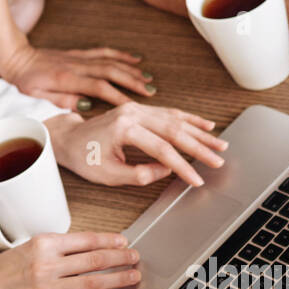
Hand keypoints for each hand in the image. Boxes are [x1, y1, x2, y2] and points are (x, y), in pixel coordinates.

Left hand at [0, 41, 154, 109]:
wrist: (15, 58)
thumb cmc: (24, 83)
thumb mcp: (37, 98)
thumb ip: (62, 101)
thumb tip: (86, 106)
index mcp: (66, 79)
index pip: (99, 87)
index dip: (118, 96)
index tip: (134, 107)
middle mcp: (76, 66)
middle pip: (111, 72)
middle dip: (133, 81)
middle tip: (151, 91)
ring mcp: (79, 58)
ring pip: (111, 61)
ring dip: (131, 69)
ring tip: (149, 78)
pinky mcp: (78, 54)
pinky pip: (103, 52)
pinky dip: (120, 54)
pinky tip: (134, 59)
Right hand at [0, 230, 139, 288]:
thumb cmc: (3, 271)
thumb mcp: (28, 247)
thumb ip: (57, 247)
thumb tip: (91, 247)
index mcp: (43, 244)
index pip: (86, 240)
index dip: (109, 240)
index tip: (123, 241)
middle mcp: (47, 265)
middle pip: (95, 259)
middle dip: (120, 257)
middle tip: (135, 257)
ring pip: (94, 282)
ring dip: (119, 278)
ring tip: (134, 275)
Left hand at [46, 102, 227, 187]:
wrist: (69, 138)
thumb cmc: (84, 157)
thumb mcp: (109, 174)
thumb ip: (140, 174)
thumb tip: (166, 170)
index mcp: (124, 129)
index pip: (162, 149)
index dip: (182, 166)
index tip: (196, 180)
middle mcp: (133, 114)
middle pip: (174, 130)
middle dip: (199, 147)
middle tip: (218, 159)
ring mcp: (136, 109)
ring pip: (175, 119)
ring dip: (199, 132)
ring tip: (219, 143)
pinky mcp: (139, 109)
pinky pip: (169, 113)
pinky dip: (188, 119)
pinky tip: (204, 125)